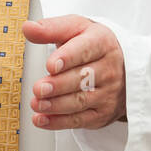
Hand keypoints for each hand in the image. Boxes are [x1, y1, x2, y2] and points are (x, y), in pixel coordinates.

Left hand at [23, 14, 126, 130]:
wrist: (123, 66)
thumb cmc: (92, 45)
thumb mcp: (75, 29)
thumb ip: (51, 29)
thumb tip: (28, 28)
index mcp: (102, 42)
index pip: (85, 49)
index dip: (67, 58)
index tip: (51, 65)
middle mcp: (109, 68)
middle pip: (83, 79)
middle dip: (58, 85)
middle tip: (39, 88)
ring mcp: (108, 93)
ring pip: (81, 101)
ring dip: (56, 105)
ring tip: (37, 103)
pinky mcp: (102, 113)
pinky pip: (80, 120)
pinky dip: (58, 122)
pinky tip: (42, 119)